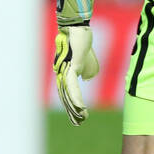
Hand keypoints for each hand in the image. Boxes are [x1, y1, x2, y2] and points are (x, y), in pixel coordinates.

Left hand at [54, 0, 98, 124]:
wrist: (79, 30)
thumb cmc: (83, 44)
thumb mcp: (90, 62)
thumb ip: (88, 72)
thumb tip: (86, 79)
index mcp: (67, 74)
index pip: (68, 93)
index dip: (73, 106)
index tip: (79, 117)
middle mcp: (63, 74)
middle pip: (66, 96)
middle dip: (72, 111)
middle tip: (78, 124)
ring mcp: (65, 71)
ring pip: (67, 93)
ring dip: (74, 108)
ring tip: (80, 119)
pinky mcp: (70, 67)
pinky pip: (71, 86)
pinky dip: (76, 97)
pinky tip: (80, 107)